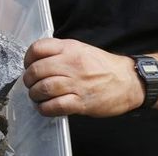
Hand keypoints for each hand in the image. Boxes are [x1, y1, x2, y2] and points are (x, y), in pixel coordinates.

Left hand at [22, 38, 143, 116]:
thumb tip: (38, 60)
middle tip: (31, 84)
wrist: (129, 81)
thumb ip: (60, 52)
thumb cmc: (104, 66)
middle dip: (29, 80)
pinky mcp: (82, 102)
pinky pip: (55, 106)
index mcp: (70, 48)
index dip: (28, 58)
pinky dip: (45, 109)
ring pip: (43, 88)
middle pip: (37, 70)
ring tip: (37, 96)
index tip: (28, 66)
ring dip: (35, 95)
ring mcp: (77, 83)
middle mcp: (72, 64)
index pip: (38, 48)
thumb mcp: (81, 49)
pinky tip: (45, 108)